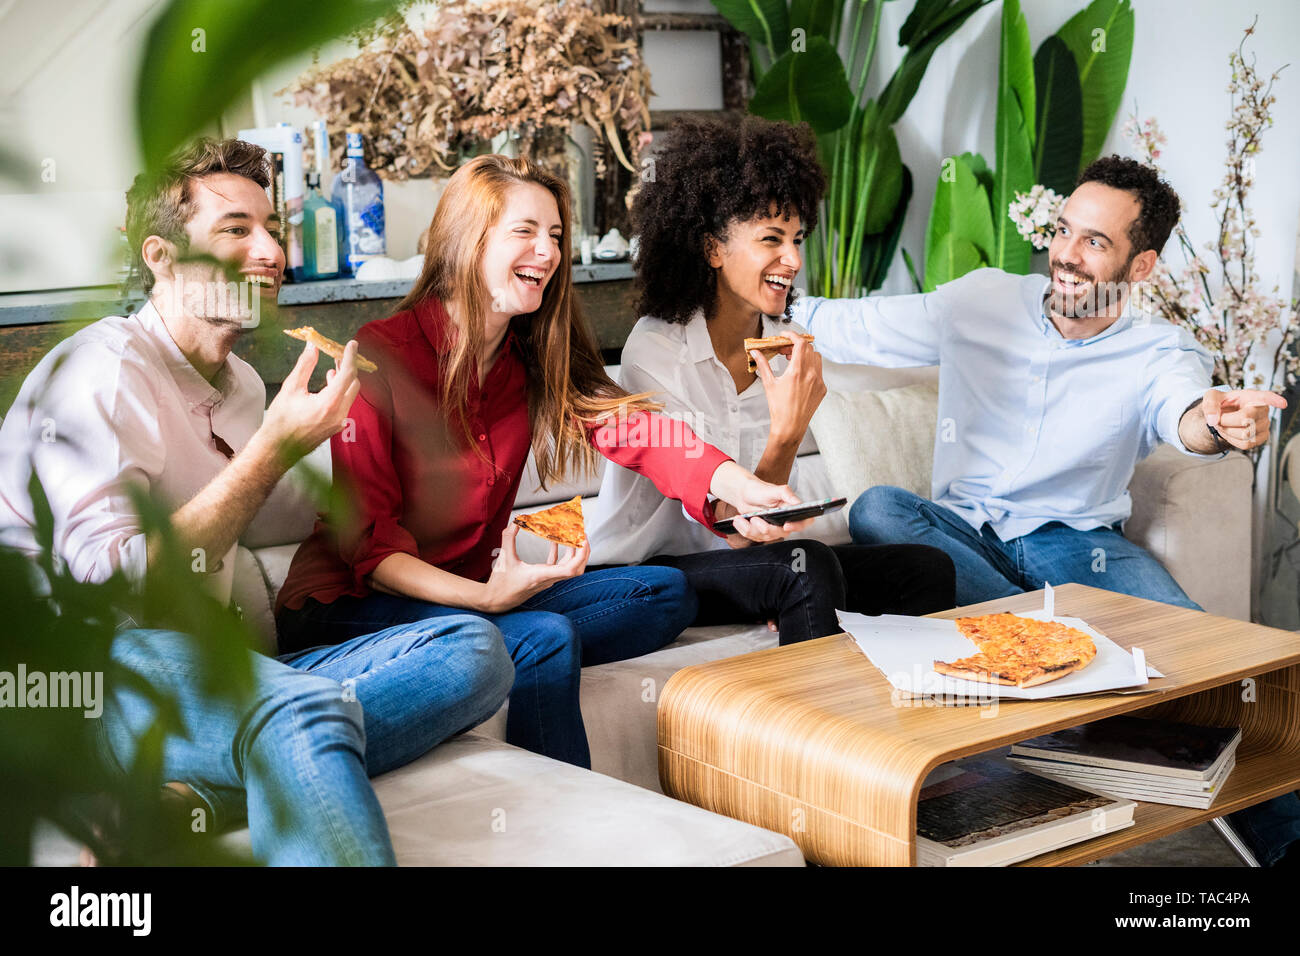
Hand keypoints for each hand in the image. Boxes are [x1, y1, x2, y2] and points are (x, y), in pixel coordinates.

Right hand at [259, 340, 360, 461]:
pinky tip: (329, 385)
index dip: (350, 356)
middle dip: (348, 367)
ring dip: (343, 380)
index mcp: (329, 403)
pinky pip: (345, 404)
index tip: (352, 344)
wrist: (277, 450)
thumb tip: (312, 346)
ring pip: (350, 394)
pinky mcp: (336, 427)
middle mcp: (339, 413)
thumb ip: (304, 365)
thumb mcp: (291, 388)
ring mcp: (339, 422)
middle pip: (353, 384)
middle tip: (338, 355)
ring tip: (332, 369)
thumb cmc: (280, 420)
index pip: (347, 374)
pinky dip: (340, 392)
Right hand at [480, 524, 588, 611]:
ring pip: (569, 567)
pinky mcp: (543, 578)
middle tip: (581, 533)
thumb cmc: (500, 584)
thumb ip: (509, 537)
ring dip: (573, 551)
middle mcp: (548, 579)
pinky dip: (559, 553)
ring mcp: (547, 580)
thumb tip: (517, 521)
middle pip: (576, 568)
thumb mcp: (504, 558)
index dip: (581, 554)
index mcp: (541, 575)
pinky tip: (554, 541)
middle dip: (583, 551)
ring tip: (571, 534)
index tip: (583, 539)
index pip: (571, 569)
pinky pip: (557, 566)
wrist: (496, 601)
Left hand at [708, 460, 813, 544]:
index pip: (804, 521)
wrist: (744, 494)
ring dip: (750, 528)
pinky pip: (754, 538)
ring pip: (765, 537)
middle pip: (780, 533)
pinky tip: (740, 520)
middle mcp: (784, 521)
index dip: (798, 526)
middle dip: (765, 528)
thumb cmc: (760, 490)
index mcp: (791, 509)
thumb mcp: (773, 489)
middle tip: (755, 518)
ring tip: (741, 518)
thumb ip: (786, 494)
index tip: (786, 525)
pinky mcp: (762, 533)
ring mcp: (773, 528)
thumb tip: (797, 502)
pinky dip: (744, 529)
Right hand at [751, 331, 826, 445]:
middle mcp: (811, 374)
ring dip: (805, 354)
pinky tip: (799, 375)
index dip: (792, 335)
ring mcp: (819, 382)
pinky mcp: (822, 389)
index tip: (785, 335)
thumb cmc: (778, 408)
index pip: (800, 343)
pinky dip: (810, 367)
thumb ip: (763, 365)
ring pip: (816, 358)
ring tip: (793, 361)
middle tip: (785, 350)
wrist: (790, 427)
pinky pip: (819, 371)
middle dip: (796, 345)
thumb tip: (755, 352)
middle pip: (809, 348)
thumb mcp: (769, 384)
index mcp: (797, 371)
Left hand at [1203, 388, 1286, 450]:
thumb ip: (1209, 404)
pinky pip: (1245, 444)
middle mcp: (1262, 410)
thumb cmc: (1222, 403)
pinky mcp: (1262, 437)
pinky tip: (1230, 432)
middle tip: (1218, 418)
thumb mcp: (1212, 397)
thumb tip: (1213, 419)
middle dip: (1226, 421)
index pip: (1266, 397)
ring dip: (1228, 432)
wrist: (1223, 415)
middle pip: (1246, 419)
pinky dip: (1232, 440)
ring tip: (1224, 425)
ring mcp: (1265, 424)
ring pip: (1245, 434)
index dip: (1274, 400)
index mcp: (1252, 396)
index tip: (1283, 404)